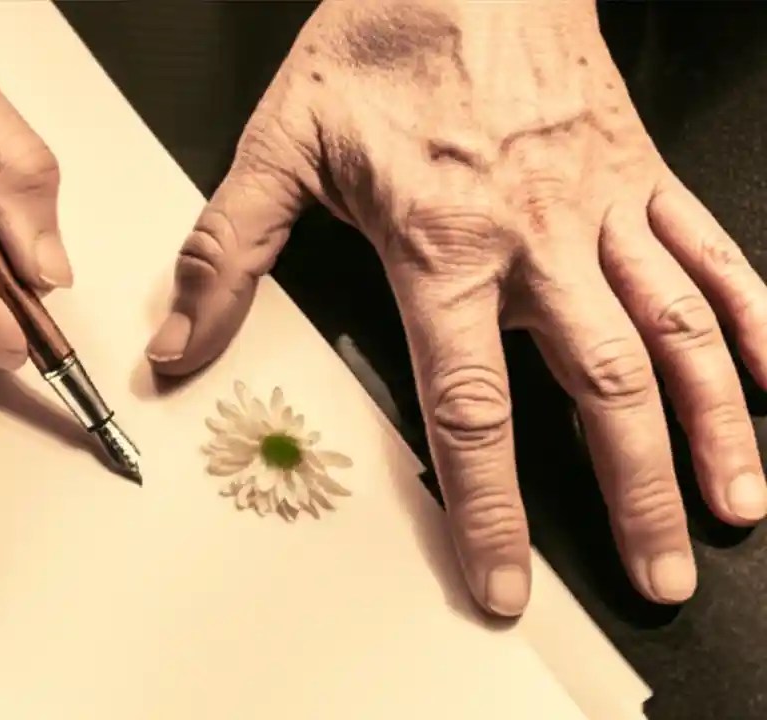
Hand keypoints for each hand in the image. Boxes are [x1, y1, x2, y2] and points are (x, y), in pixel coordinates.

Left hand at [147, 0, 766, 614]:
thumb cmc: (378, 43)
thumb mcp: (278, 145)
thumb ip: (227, 253)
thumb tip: (177, 346)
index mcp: (442, 247)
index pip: (468, 407)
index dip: (486, 508)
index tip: (502, 581)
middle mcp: (536, 239)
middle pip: (598, 390)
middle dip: (634, 494)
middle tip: (658, 576)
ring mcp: (602, 205)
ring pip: (675, 331)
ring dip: (714, 425)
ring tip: (735, 505)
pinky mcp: (641, 172)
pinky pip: (711, 250)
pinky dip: (754, 314)